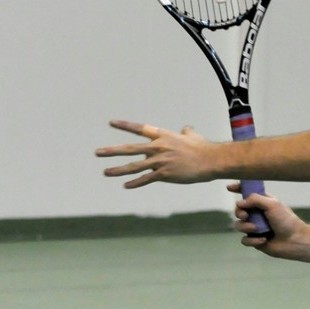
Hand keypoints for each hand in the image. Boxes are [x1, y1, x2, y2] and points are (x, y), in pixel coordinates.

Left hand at [97, 120, 220, 188]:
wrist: (211, 160)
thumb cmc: (203, 147)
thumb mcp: (192, 136)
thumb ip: (186, 132)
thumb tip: (186, 128)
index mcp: (163, 136)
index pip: (140, 129)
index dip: (125, 126)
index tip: (111, 123)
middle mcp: (158, 147)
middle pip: (130, 149)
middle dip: (112, 151)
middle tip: (98, 152)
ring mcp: (160, 161)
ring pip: (134, 166)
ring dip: (118, 169)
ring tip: (105, 172)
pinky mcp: (165, 174)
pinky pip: (146, 179)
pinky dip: (135, 182)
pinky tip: (125, 185)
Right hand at [228, 182, 304, 253]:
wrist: (295, 240)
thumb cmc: (286, 220)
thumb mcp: (272, 204)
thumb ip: (255, 199)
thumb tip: (239, 202)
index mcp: (263, 202)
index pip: (248, 193)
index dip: (238, 188)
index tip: (229, 187)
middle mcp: (257, 214)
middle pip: (239, 210)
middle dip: (239, 212)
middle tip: (245, 215)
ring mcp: (255, 227)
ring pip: (239, 225)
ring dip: (246, 227)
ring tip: (256, 229)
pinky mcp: (255, 240)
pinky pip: (245, 240)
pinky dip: (252, 240)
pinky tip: (263, 240)